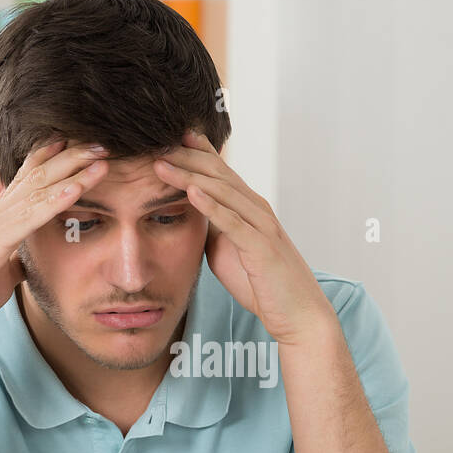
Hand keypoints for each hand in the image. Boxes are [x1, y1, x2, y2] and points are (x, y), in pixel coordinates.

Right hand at [0, 138, 109, 343]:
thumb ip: (15, 262)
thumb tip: (28, 261)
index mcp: (0, 220)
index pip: (29, 180)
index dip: (54, 160)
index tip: (80, 145)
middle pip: (40, 174)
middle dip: (72, 156)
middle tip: (102, 140)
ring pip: (39, 188)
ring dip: (73, 170)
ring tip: (101, 154)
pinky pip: (31, 217)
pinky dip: (55, 200)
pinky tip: (76, 187)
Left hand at [153, 131, 336, 345]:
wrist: (297, 315)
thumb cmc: (263, 285)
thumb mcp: (228, 251)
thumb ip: (212, 229)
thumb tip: (189, 214)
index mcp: (250, 208)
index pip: (220, 171)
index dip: (196, 151)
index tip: (169, 137)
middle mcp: (257, 209)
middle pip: (218, 173)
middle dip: (185, 157)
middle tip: (155, 144)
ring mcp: (261, 226)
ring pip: (222, 192)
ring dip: (189, 176)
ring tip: (161, 165)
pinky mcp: (261, 247)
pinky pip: (233, 222)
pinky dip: (211, 205)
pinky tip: (190, 192)